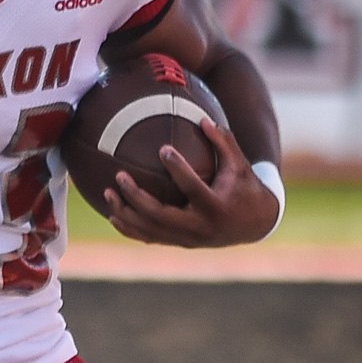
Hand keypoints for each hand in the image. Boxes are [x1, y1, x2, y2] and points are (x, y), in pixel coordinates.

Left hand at [102, 118, 279, 247]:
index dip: (178, 169)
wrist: (255, 225)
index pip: (194, 188)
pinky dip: (130, 229)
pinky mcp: (180, 244)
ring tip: (107, 193)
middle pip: (162, 215)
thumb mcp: (241, 165)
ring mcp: (188, 239)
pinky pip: (150, 238)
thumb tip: (203, 119)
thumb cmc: (245, 188)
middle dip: (137, 197)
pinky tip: (113, 215)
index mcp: (217, 207)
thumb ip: (224, 142)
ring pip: (151, 230)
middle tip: (119, 175)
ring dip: (126, 213)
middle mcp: (201, 227)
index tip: (163, 148)